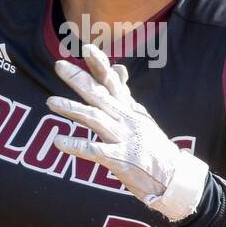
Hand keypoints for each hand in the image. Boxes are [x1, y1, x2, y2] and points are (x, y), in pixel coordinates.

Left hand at [46, 44, 208, 221]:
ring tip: (50, 102)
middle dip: (79, 79)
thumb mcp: (141, 117)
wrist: (175, 178)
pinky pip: (95, 151)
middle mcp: (127, 120)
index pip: (113, 82)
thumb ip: (125, 95)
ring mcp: (124, 139)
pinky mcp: (121, 160)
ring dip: (72, 109)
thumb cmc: (154, 147)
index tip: (87, 48)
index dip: (100, 65)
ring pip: (95, 119)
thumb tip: (118, 69)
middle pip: (100, 95)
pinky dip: (76, 145)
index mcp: (130, 110)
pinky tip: (58, 141)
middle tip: (59, 65)